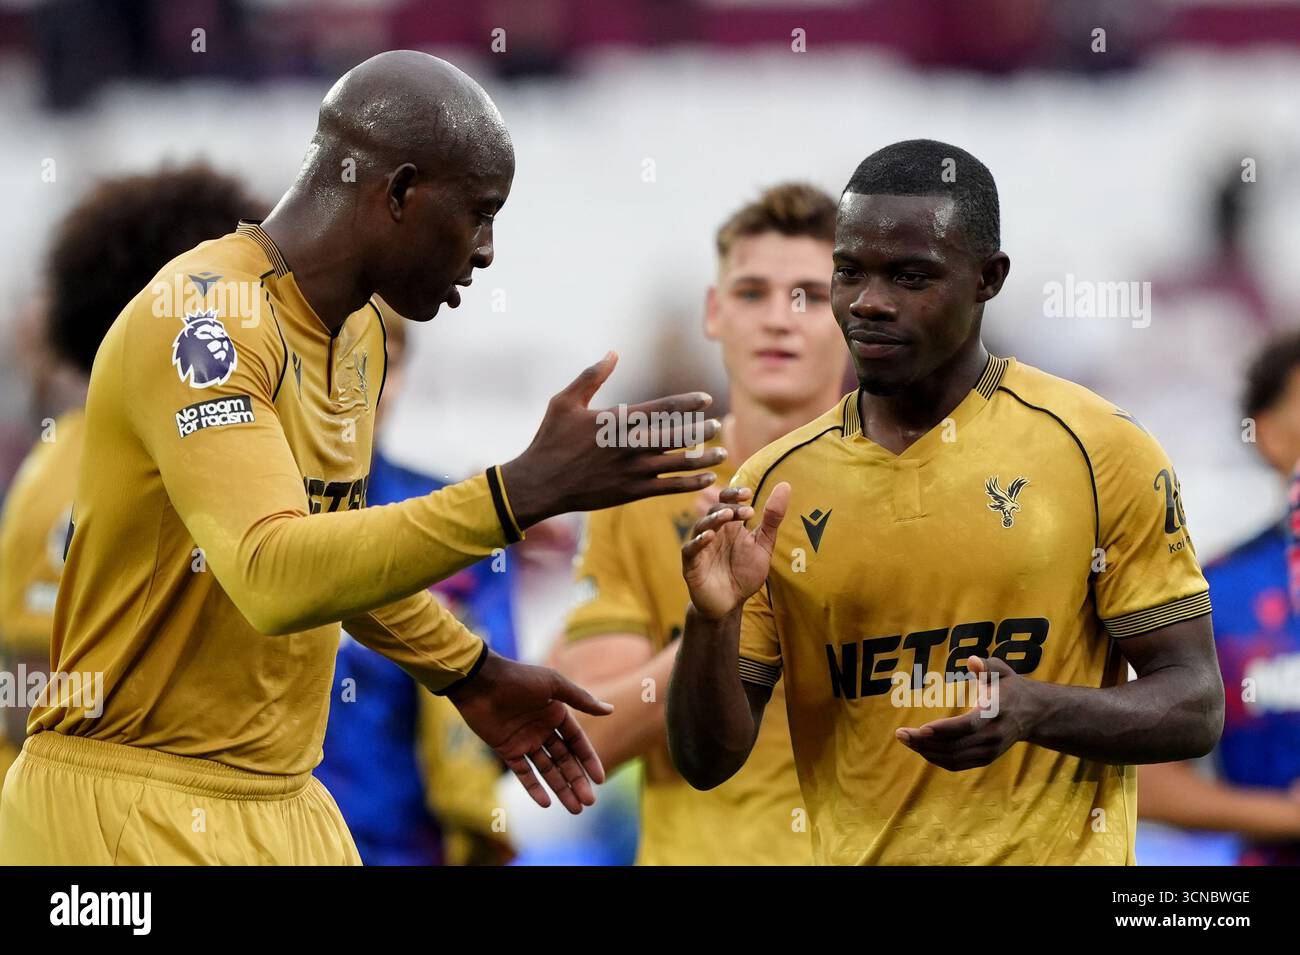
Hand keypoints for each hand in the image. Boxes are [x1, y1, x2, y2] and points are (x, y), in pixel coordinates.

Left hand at [447, 652, 613, 812]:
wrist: (480, 681)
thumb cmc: (519, 678)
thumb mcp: (554, 684)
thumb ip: (581, 699)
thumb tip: (610, 709)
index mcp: (557, 713)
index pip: (578, 743)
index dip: (588, 761)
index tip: (600, 780)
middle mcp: (543, 729)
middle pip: (565, 761)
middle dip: (577, 781)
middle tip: (589, 802)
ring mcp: (525, 741)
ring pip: (547, 770)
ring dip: (561, 788)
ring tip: (575, 809)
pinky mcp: (507, 750)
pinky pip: (523, 773)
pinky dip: (534, 788)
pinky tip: (546, 803)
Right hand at [500, 352, 726, 527]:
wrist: (539, 484)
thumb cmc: (550, 440)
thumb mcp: (564, 401)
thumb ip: (591, 376)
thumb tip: (614, 352)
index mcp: (616, 421)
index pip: (661, 408)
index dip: (687, 403)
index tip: (706, 399)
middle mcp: (628, 446)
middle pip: (675, 436)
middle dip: (700, 431)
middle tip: (717, 425)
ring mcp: (630, 472)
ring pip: (676, 464)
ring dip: (702, 458)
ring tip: (721, 452)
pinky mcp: (630, 493)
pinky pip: (667, 488)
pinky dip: (690, 483)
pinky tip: (707, 479)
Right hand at [681, 482, 789, 619]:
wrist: (730, 604)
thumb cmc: (745, 573)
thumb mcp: (763, 545)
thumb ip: (772, 518)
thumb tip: (785, 485)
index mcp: (729, 525)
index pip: (727, 500)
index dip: (734, 494)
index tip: (748, 493)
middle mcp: (713, 531)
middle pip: (715, 510)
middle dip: (729, 507)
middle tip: (747, 510)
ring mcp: (701, 547)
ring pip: (701, 526)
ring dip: (714, 519)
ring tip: (727, 516)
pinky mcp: (691, 564)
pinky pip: (691, 549)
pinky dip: (699, 541)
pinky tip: (709, 536)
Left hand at [894, 656, 1039, 770]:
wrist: (1034, 714)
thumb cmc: (1011, 687)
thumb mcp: (1003, 671)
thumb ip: (988, 665)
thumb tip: (972, 660)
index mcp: (996, 712)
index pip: (969, 725)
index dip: (945, 729)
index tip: (922, 728)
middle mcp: (993, 736)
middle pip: (955, 745)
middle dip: (925, 742)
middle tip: (901, 734)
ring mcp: (990, 751)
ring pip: (954, 758)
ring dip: (927, 751)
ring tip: (906, 739)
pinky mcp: (985, 759)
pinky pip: (957, 764)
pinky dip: (936, 759)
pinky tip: (920, 748)